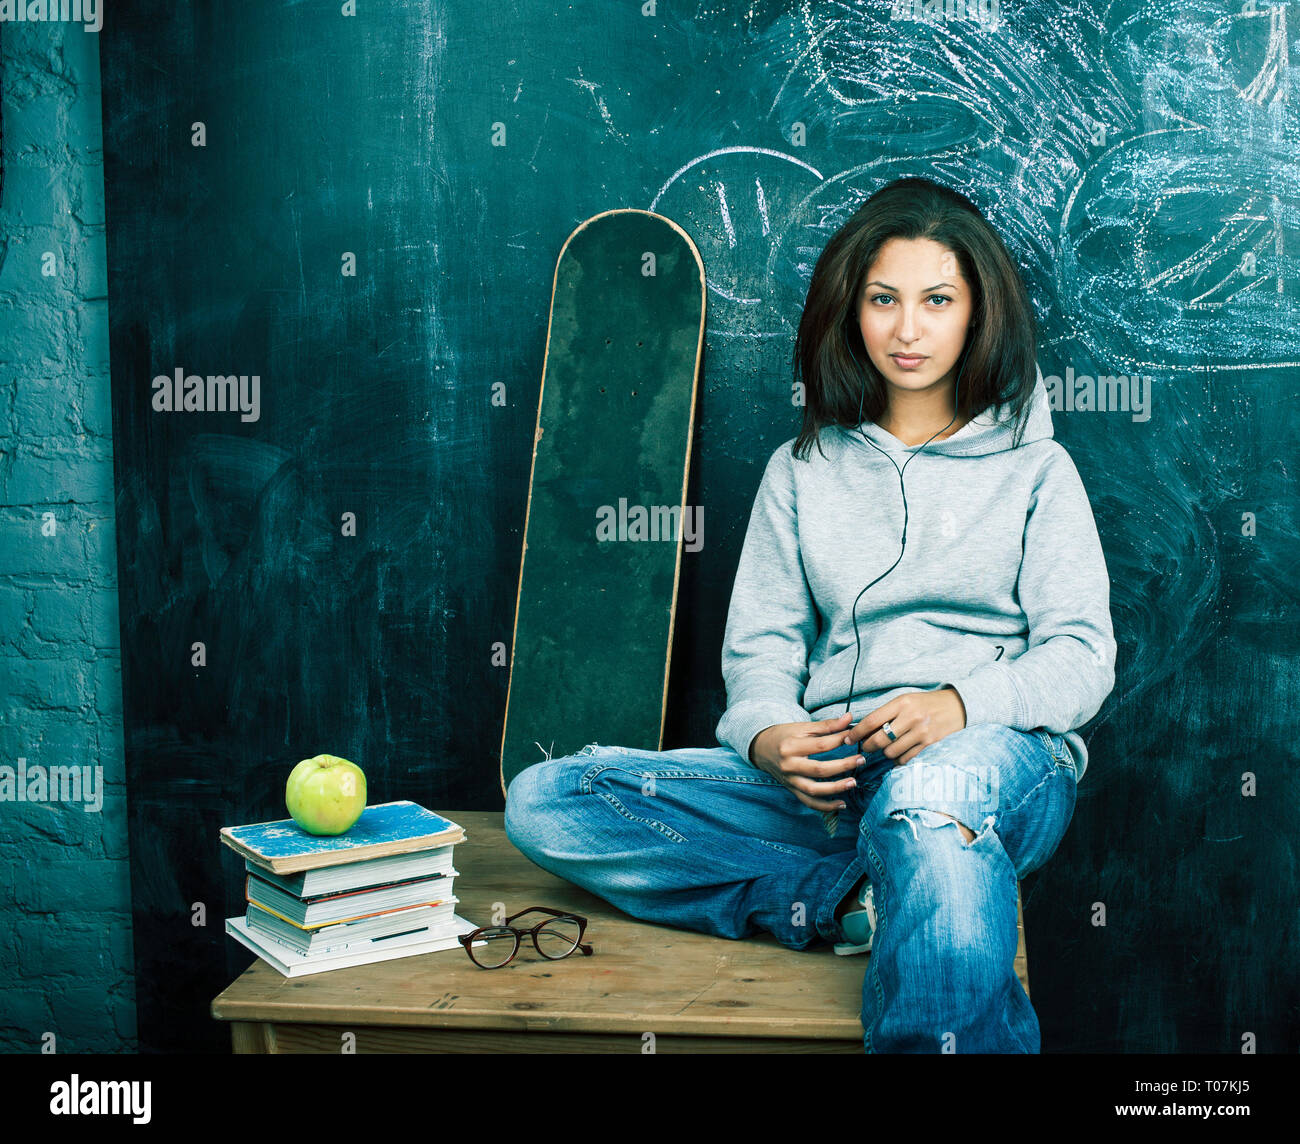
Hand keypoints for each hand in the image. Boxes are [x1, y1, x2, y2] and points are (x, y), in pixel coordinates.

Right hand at [748, 712, 862, 811]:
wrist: (761, 749)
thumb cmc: (783, 735)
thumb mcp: (802, 727)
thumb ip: (826, 725)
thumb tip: (849, 718)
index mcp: (790, 747)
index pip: (820, 745)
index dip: (839, 741)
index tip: (854, 737)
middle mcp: (789, 765)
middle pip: (819, 769)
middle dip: (843, 765)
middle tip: (861, 760)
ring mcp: (790, 780)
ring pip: (814, 790)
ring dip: (836, 788)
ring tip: (854, 782)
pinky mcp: (792, 790)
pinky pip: (809, 802)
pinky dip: (825, 807)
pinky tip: (841, 804)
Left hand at [844, 686, 966, 765]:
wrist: (957, 706)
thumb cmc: (926, 703)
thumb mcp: (906, 700)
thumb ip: (887, 713)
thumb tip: (864, 730)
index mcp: (901, 703)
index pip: (872, 720)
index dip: (856, 733)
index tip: (848, 739)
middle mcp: (910, 717)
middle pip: (879, 740)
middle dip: (867, 746)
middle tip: (865, 747)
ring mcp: (921, 732)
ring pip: (891, 752)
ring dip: (884, 753)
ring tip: (885, 749)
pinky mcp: (929, 743)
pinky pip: (906, 758)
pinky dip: (898, 759)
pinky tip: (898, 754)